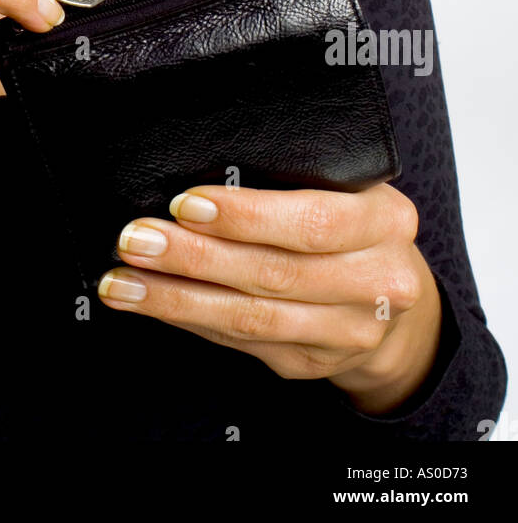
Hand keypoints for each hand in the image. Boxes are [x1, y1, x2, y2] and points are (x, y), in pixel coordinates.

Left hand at [96, 183, 442, 414]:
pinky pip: (241, 342)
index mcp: (385, 222)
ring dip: (176, 299)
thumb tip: (202, 160)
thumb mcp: (350, 186)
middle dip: (193, 257)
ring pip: (250, 317)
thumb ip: (297, 176)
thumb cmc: (356, 225)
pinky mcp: (311, 363)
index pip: (314, 221)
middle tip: (136, 239)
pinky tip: (151, 302)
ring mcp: (346, 332)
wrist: (397, 305)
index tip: (185, 204)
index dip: (247, 216)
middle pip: (273, 273)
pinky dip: (190, 320)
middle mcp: (375, 283)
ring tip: (125, 280)